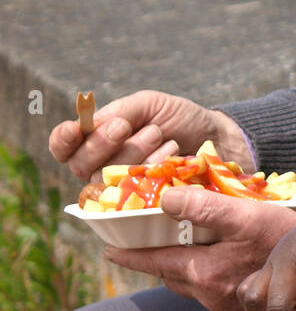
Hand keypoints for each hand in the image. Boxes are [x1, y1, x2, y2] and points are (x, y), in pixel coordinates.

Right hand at [49, 89, 252, 182]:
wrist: (217, 136)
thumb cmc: (178, 119)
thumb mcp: (147, 105)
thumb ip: (117, 112)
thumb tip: (90, 126)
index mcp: (97, 141)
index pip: (63, 147)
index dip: (62, 140)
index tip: (76, 128)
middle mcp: (104, 168)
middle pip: (81, 165)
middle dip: (102, 143)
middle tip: (126, 126)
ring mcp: (125, 190)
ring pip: (107, 180)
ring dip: (132, 153)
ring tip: (158, 134)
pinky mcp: (148, 205)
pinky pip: (136, 194)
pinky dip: (153, 169)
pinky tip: (172, 154)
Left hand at [103, 189, 295, 310]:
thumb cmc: (285, 237)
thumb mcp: (245, 214)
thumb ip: (203, 206)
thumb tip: (165, 198)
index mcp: (205, 274)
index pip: (155, 263)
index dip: (130, 256)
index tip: (109, 250)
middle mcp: (212, 298)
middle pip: (172, 276)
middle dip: (160, 259)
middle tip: (152, 240)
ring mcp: (228, 310)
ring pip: (193, 287)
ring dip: (187, 269)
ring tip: (192, 246)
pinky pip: (214, 296)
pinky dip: (210, 279)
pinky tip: (225, 262)